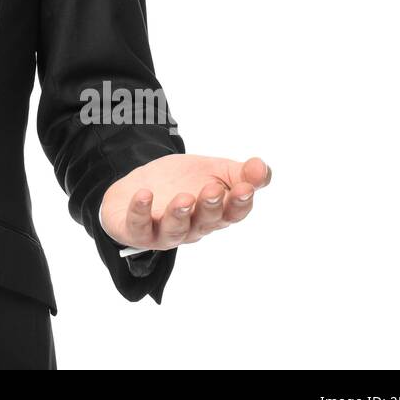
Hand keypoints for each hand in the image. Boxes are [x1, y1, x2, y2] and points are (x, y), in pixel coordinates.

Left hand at [100, 154, 270, 250]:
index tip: (246, 187)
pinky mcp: (137, 230)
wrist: (142, 185)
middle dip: (210, 206)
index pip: (233, 213)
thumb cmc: (184, 182)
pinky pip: (138, 225)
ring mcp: (164, 232)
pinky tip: (144, 194)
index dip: (241, 203)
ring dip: (179, 215)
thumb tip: (262, 168)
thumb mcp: (214, 171)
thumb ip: (241, 173)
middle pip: (206, 222)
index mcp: (215, 214)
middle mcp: (193, 227)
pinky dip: (140, 211)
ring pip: (175, 230)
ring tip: (183, 199)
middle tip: (213, 189)